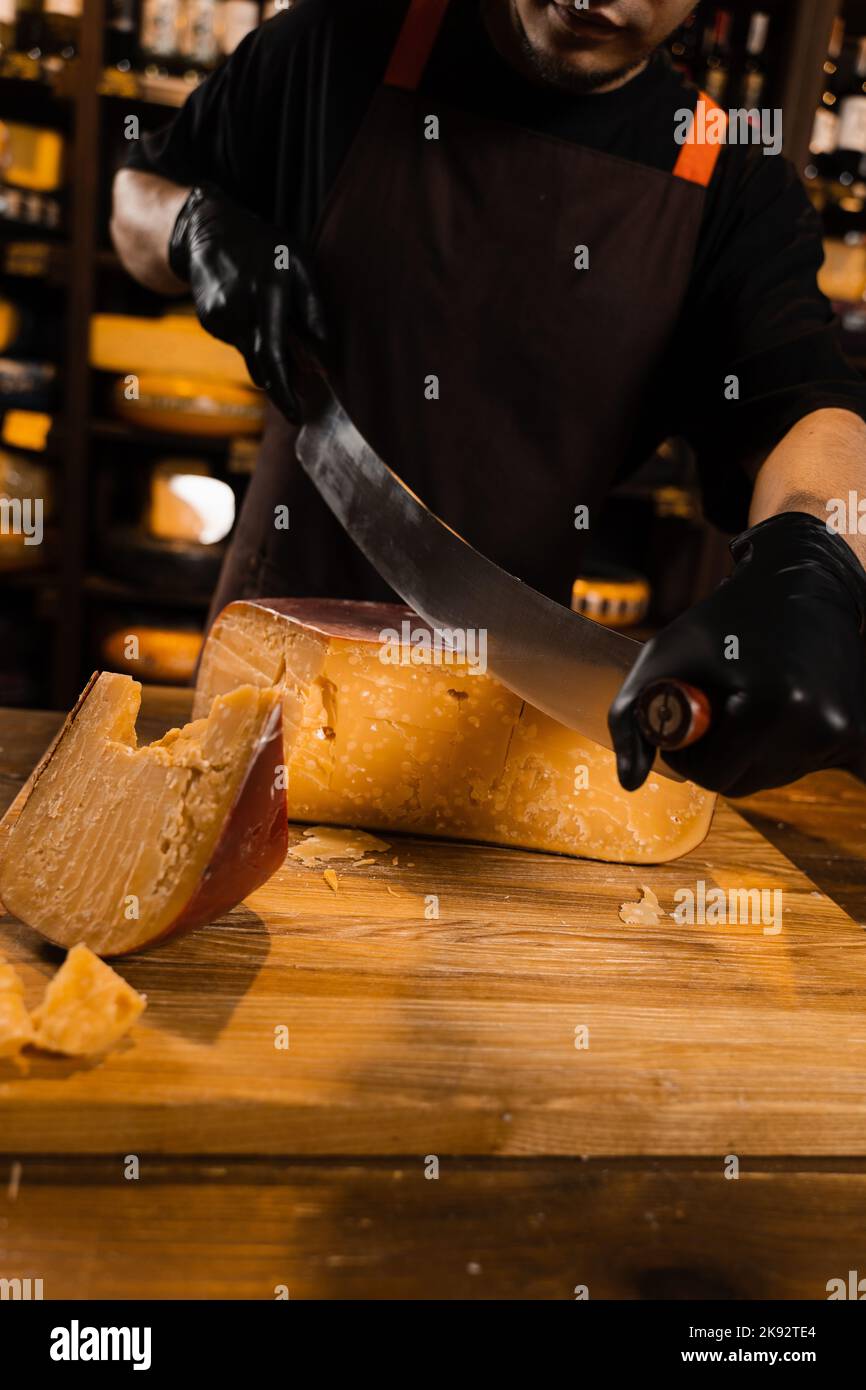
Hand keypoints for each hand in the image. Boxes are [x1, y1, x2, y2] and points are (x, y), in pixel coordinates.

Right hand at [168, 185, 326, 421]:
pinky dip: (252, 337)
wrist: (209, 230)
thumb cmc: (266, 248)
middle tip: (296, 401)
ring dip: (267, 352)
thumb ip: (313, 312)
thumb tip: (323, 359)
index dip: (284, 389)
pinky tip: (250, 309)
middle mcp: (238, 309)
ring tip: (271, 317)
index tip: (295, 416)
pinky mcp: (209, 321)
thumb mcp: (300, 266)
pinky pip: (239, 342)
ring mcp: (219, 317)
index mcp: (266, 294)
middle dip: (281, 386)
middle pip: (261, 364)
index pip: (273, 354)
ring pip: (252, 354)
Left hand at [608, 512, 865, 795]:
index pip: (711, 777)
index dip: (689, 753)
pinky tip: (794, 721)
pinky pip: (820, 770)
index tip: (690, 719)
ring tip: (754, 697)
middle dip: (723, 755)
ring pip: (777, 777)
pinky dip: (800, 754)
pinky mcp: (863, 735)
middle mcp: (819, 724)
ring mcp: (848, 731)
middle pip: (747, 784)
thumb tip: (628, 784)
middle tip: (720, 708)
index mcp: (770, 707)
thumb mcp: (663, 655)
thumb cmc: (724, 619)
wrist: (803, 581)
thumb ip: (630, 719)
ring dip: (756, 751)